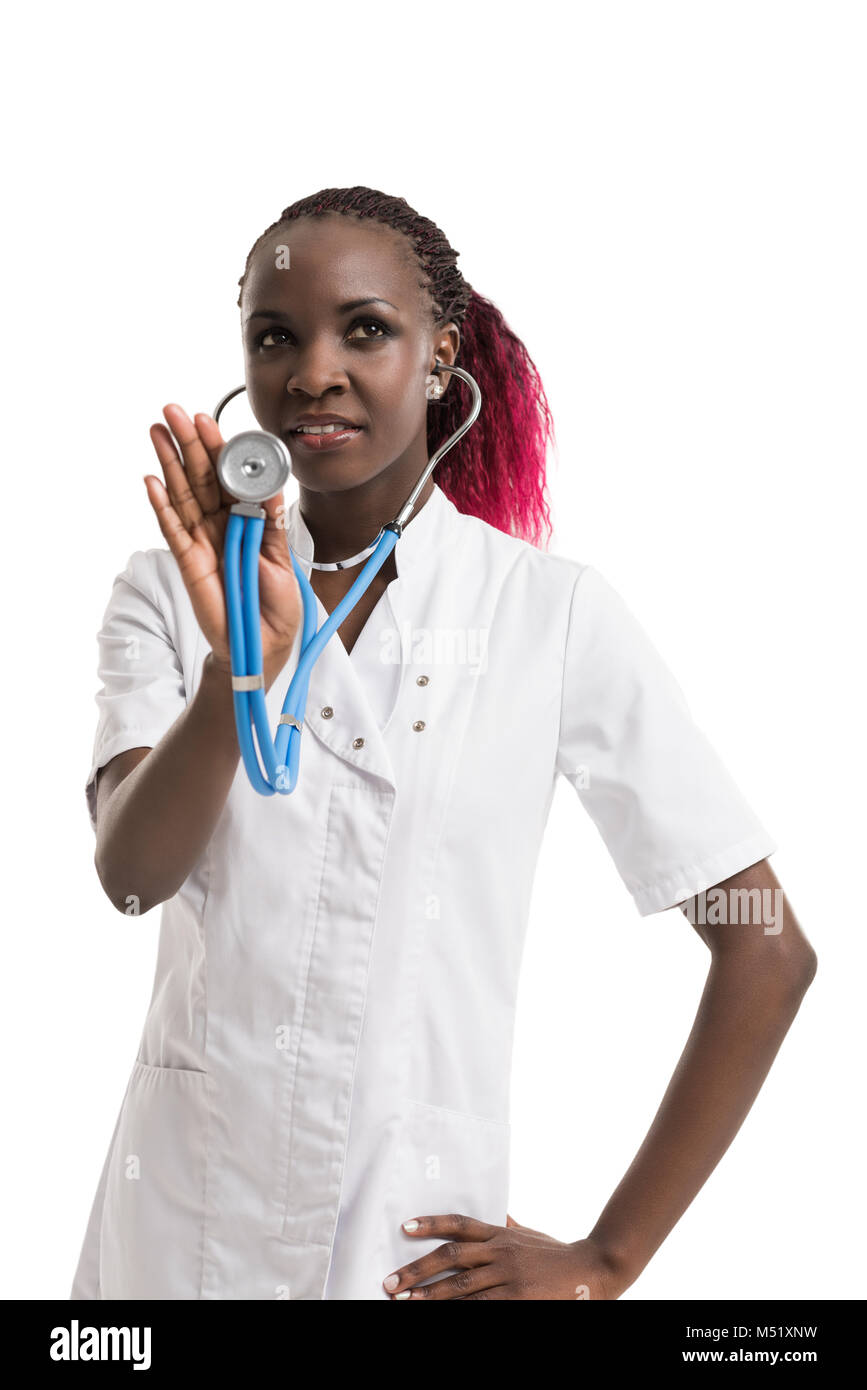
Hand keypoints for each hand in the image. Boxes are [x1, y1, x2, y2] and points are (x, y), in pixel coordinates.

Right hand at [145, 404, 300, 675]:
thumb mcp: (282, 556)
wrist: (264, 641)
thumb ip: (271, 520)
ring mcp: (202, 540)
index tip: (206, 420)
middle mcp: (221, 523)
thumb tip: (271, 480)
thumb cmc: (275, 601)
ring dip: (169, 462)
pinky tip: (151, 480)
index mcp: (247, 517)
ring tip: (156, 431)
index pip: (229, 475)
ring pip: (183, 494)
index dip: (217, 447)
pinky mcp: (189, 560)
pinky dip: (161, 505)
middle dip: (187, 442)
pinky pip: (173, 528)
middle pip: (201, 476)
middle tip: (172, 411)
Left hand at [382, 1212, 629, 1299]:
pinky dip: (461, 1311)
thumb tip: (493, 1213)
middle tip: (390, 1282)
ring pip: (461, 1286)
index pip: (459, 1225)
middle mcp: (500, 1251)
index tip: (405, 1227)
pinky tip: (444, 1315)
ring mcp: (509, 1276)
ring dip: (431, 1296)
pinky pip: (483, 1306)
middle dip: (417, 1270)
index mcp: (500, 1234)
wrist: (591, 1268)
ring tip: (406, 1302)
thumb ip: (507, 1226)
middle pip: (451, 1257)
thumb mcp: (529, 1233)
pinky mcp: (518, 1298)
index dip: (431, 1224)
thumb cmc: (556, 1252)